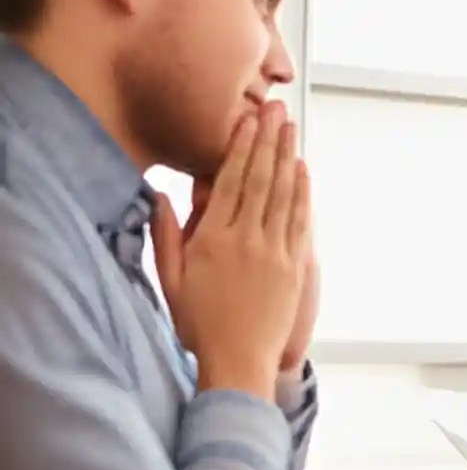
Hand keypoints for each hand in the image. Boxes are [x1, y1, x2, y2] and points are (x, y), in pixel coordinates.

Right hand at [152, 103, 309, 400]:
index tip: (246, 119)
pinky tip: (302, 171)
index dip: (240, 147)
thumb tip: (159, 195)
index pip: (229, 182)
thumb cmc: (199, 324)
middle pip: (260, 179)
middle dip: (268, 140)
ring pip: (283, 195)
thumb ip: (165, 236)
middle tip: (274, 108)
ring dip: (288, 157)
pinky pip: (300, 221)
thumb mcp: (169, 280)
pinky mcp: (295, 267)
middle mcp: (248, 240)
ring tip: (290, 128)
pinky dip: (302, 193)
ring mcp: (275, 252)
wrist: (239, 361)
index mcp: (213, 240)